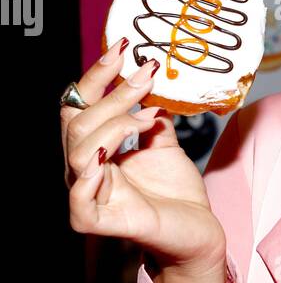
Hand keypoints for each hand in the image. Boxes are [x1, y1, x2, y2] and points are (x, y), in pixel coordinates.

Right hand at [62, 37, 226, 268]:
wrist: (199, 233)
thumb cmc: (177, 194)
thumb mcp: (164, 145)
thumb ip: (151, 117)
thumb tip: (151, 82)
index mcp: (95, 149)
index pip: (82, 105)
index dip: (98, 76)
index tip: (124, 49)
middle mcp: (84, 170)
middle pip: (78, 122)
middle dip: (114, 95)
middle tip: (147, 78)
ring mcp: (87, 196)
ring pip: (80, 151)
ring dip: (114, 125)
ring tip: (147, 118)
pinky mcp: (97, 222)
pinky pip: (79, 197)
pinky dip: (90, 174)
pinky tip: (111, 157)